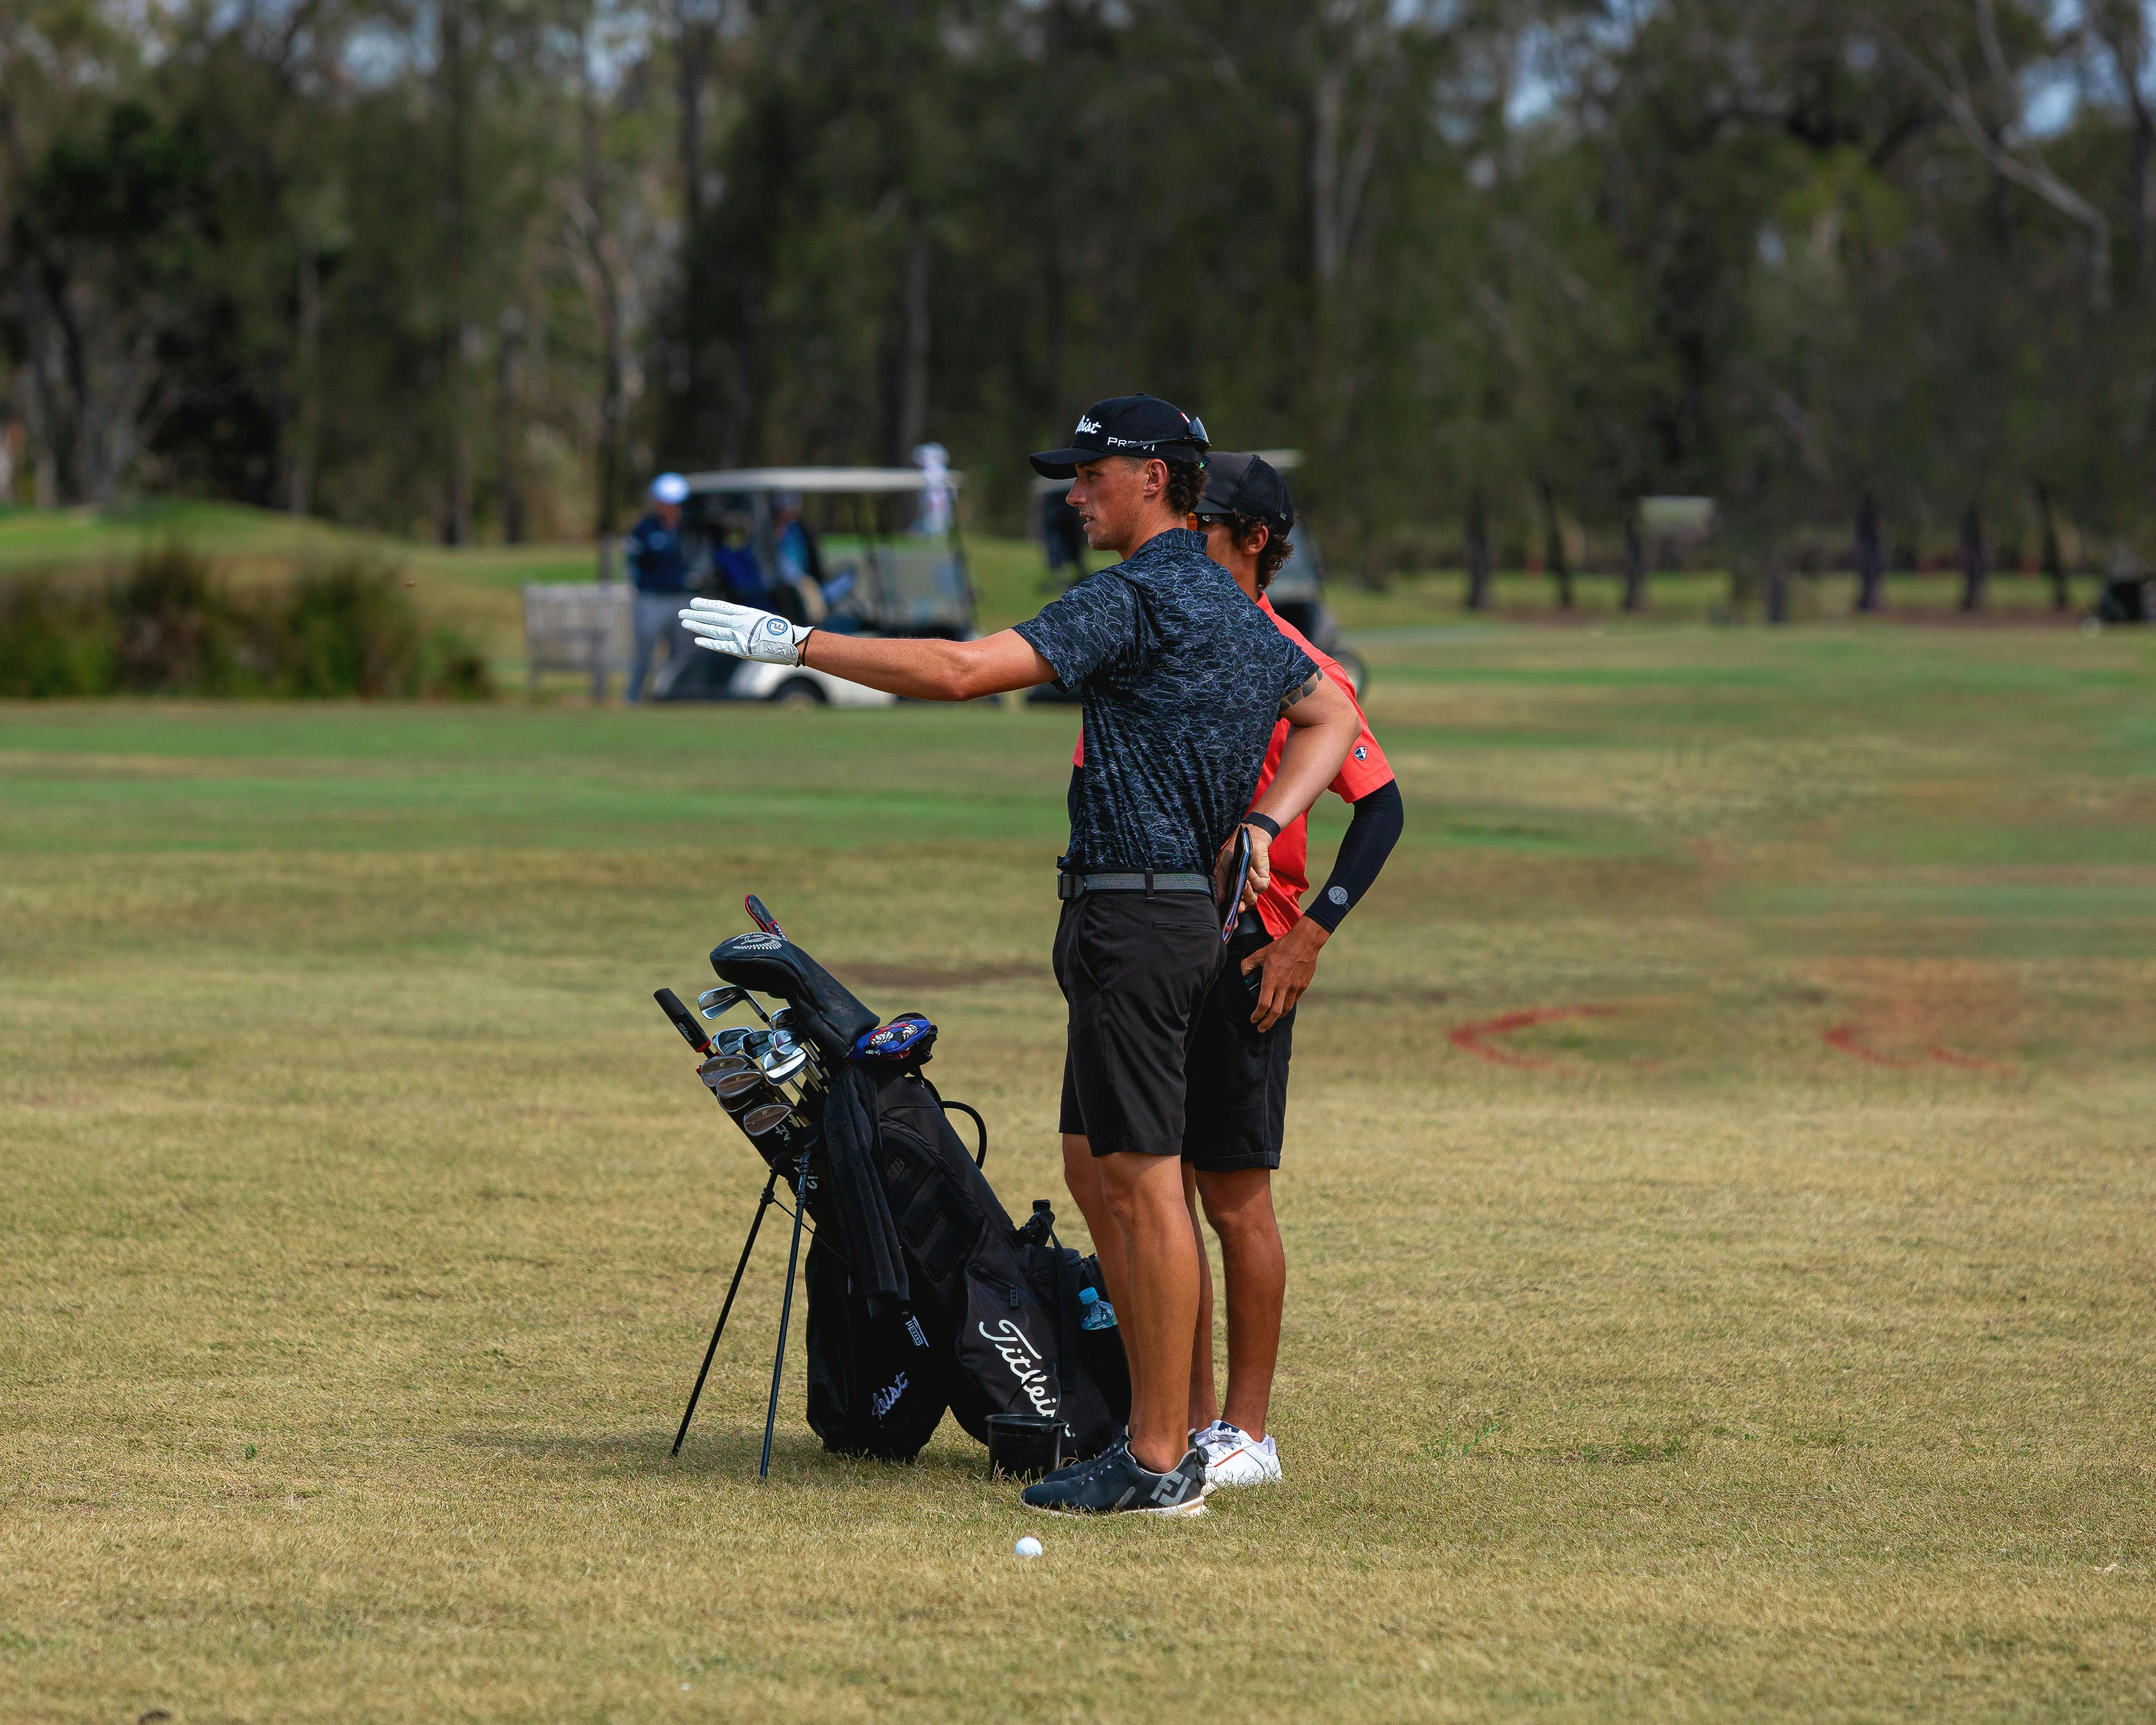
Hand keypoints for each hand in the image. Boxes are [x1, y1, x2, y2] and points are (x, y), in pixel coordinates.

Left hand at [678, 597, 811, 665]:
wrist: (790, 642)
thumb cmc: (780, 630)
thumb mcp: (762, 618)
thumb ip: (748, 619)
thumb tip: (739, 619)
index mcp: (745, 612)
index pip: (720, 606)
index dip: (706, 604)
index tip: (693, 602)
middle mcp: (739, 622)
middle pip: (712, 617)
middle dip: (696, 614)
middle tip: (682, 612)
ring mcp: (738, 635)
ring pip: (712, 629)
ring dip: (697, 626)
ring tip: (685, 623)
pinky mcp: (740, 649)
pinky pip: (720, 646)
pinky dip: (708, 643)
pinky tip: (697, 640)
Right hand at [1213, 823, 1273, 910]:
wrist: (1245, 841)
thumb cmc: (1231, 855)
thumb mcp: (1221, 869)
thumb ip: (1220, 885)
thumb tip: (1221, 900)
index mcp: (1234, 891)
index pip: (1234, 907)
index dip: (1233, 916)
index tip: (1231, 924)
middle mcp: (1244, 891)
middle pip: (1245, 906)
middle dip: (1241, 907)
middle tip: (1238, 906)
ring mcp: (1255, 886)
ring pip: (1253, 898)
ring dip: (1247, 891)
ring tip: (1243, 881)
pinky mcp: (1264, 880)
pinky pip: (1260, 886)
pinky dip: (1254, 879)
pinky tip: (1249, 871)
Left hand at [1241, 914, 1327, 1030]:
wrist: (1304, 942)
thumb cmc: (1281, 947)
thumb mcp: (1260, 953)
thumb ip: (1248, 964)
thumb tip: (1241, 973)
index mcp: (1271, 980)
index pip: (1263, 1004)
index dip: (1257, 1015)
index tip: (1253, 1018)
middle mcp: (1283, 987)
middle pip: (1275, 1013)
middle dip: (1267, 1023)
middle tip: (1261, 1028)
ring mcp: (1295, 987)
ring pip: (1286, 1008)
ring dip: (1278, 1017)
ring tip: (1272, 1019)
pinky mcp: (1303, 986)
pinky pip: (1294, 1000)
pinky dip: (1287, 1005)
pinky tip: (1283, 1005)